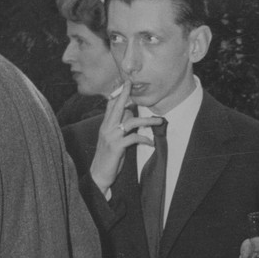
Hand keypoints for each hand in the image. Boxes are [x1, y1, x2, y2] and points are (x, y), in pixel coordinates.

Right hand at [89, 78, 161, 193]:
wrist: (98, 174)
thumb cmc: (108, 157)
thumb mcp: (113, 140)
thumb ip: (120, 127)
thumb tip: (129, 114)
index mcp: (105, 125)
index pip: (110, 105)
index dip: (118, 94)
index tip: (125, 83)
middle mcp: (106, 128)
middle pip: (116, 107)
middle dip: (125, 94)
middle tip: (132, 84)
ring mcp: (111, 136)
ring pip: (130, 122)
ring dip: (147, 121)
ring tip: (160, 121)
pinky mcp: (116, 147)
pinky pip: (134, 139)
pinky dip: (145, 140)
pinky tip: (151, 143)